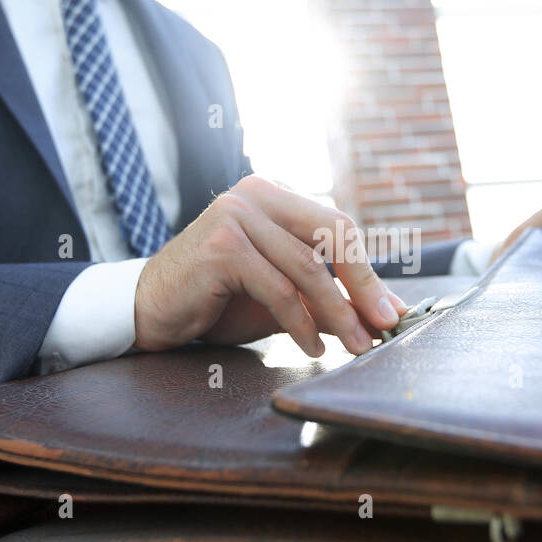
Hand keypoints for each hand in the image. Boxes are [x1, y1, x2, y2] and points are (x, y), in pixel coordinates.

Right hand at [133, 175, 406, 357]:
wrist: (152, 310)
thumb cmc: (218, 301)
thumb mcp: (283, 298)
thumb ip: (327, 299)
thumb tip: (382, 315)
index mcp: (275, 196)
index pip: (337, 226)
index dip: (367, 270)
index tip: (389, 311)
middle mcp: (257, 194)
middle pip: (332, 233)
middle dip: (362, 285)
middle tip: (383, 325)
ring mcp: (236, 215)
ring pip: (308, 267)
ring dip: (338, 313)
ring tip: (355, 346)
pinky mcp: (222, 246)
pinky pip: (278, 289)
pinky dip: (301, 323)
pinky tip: (312, 347)